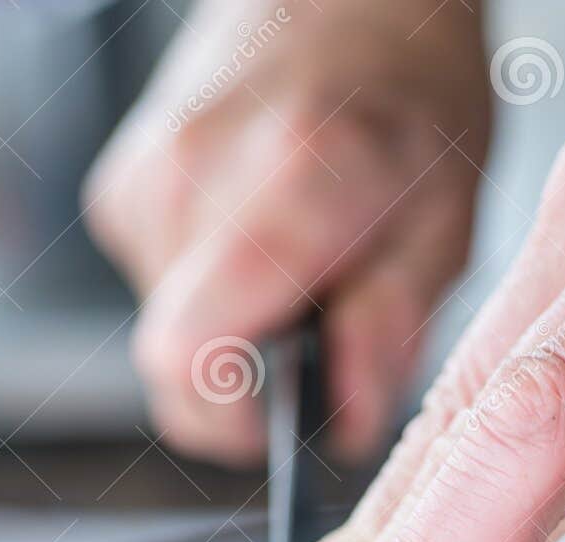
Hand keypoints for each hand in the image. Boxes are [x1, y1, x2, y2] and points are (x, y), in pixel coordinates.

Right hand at [82, 0, 487, 462]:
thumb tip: (347, 422)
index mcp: (292, 183)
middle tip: (312, 342)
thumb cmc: (409, 95)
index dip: (234, 422)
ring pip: (165, 337)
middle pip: (173, 368)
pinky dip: (210, 298)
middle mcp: (194, 178)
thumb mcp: (445, 222)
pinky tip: (261, 248)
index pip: (193, 359)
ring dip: (232, 339)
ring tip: (298, 275)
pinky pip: (158, 296)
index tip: (284, 423)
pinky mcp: (119, 191)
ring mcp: (144, 180)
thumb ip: (390, 330)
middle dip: (240, 390)